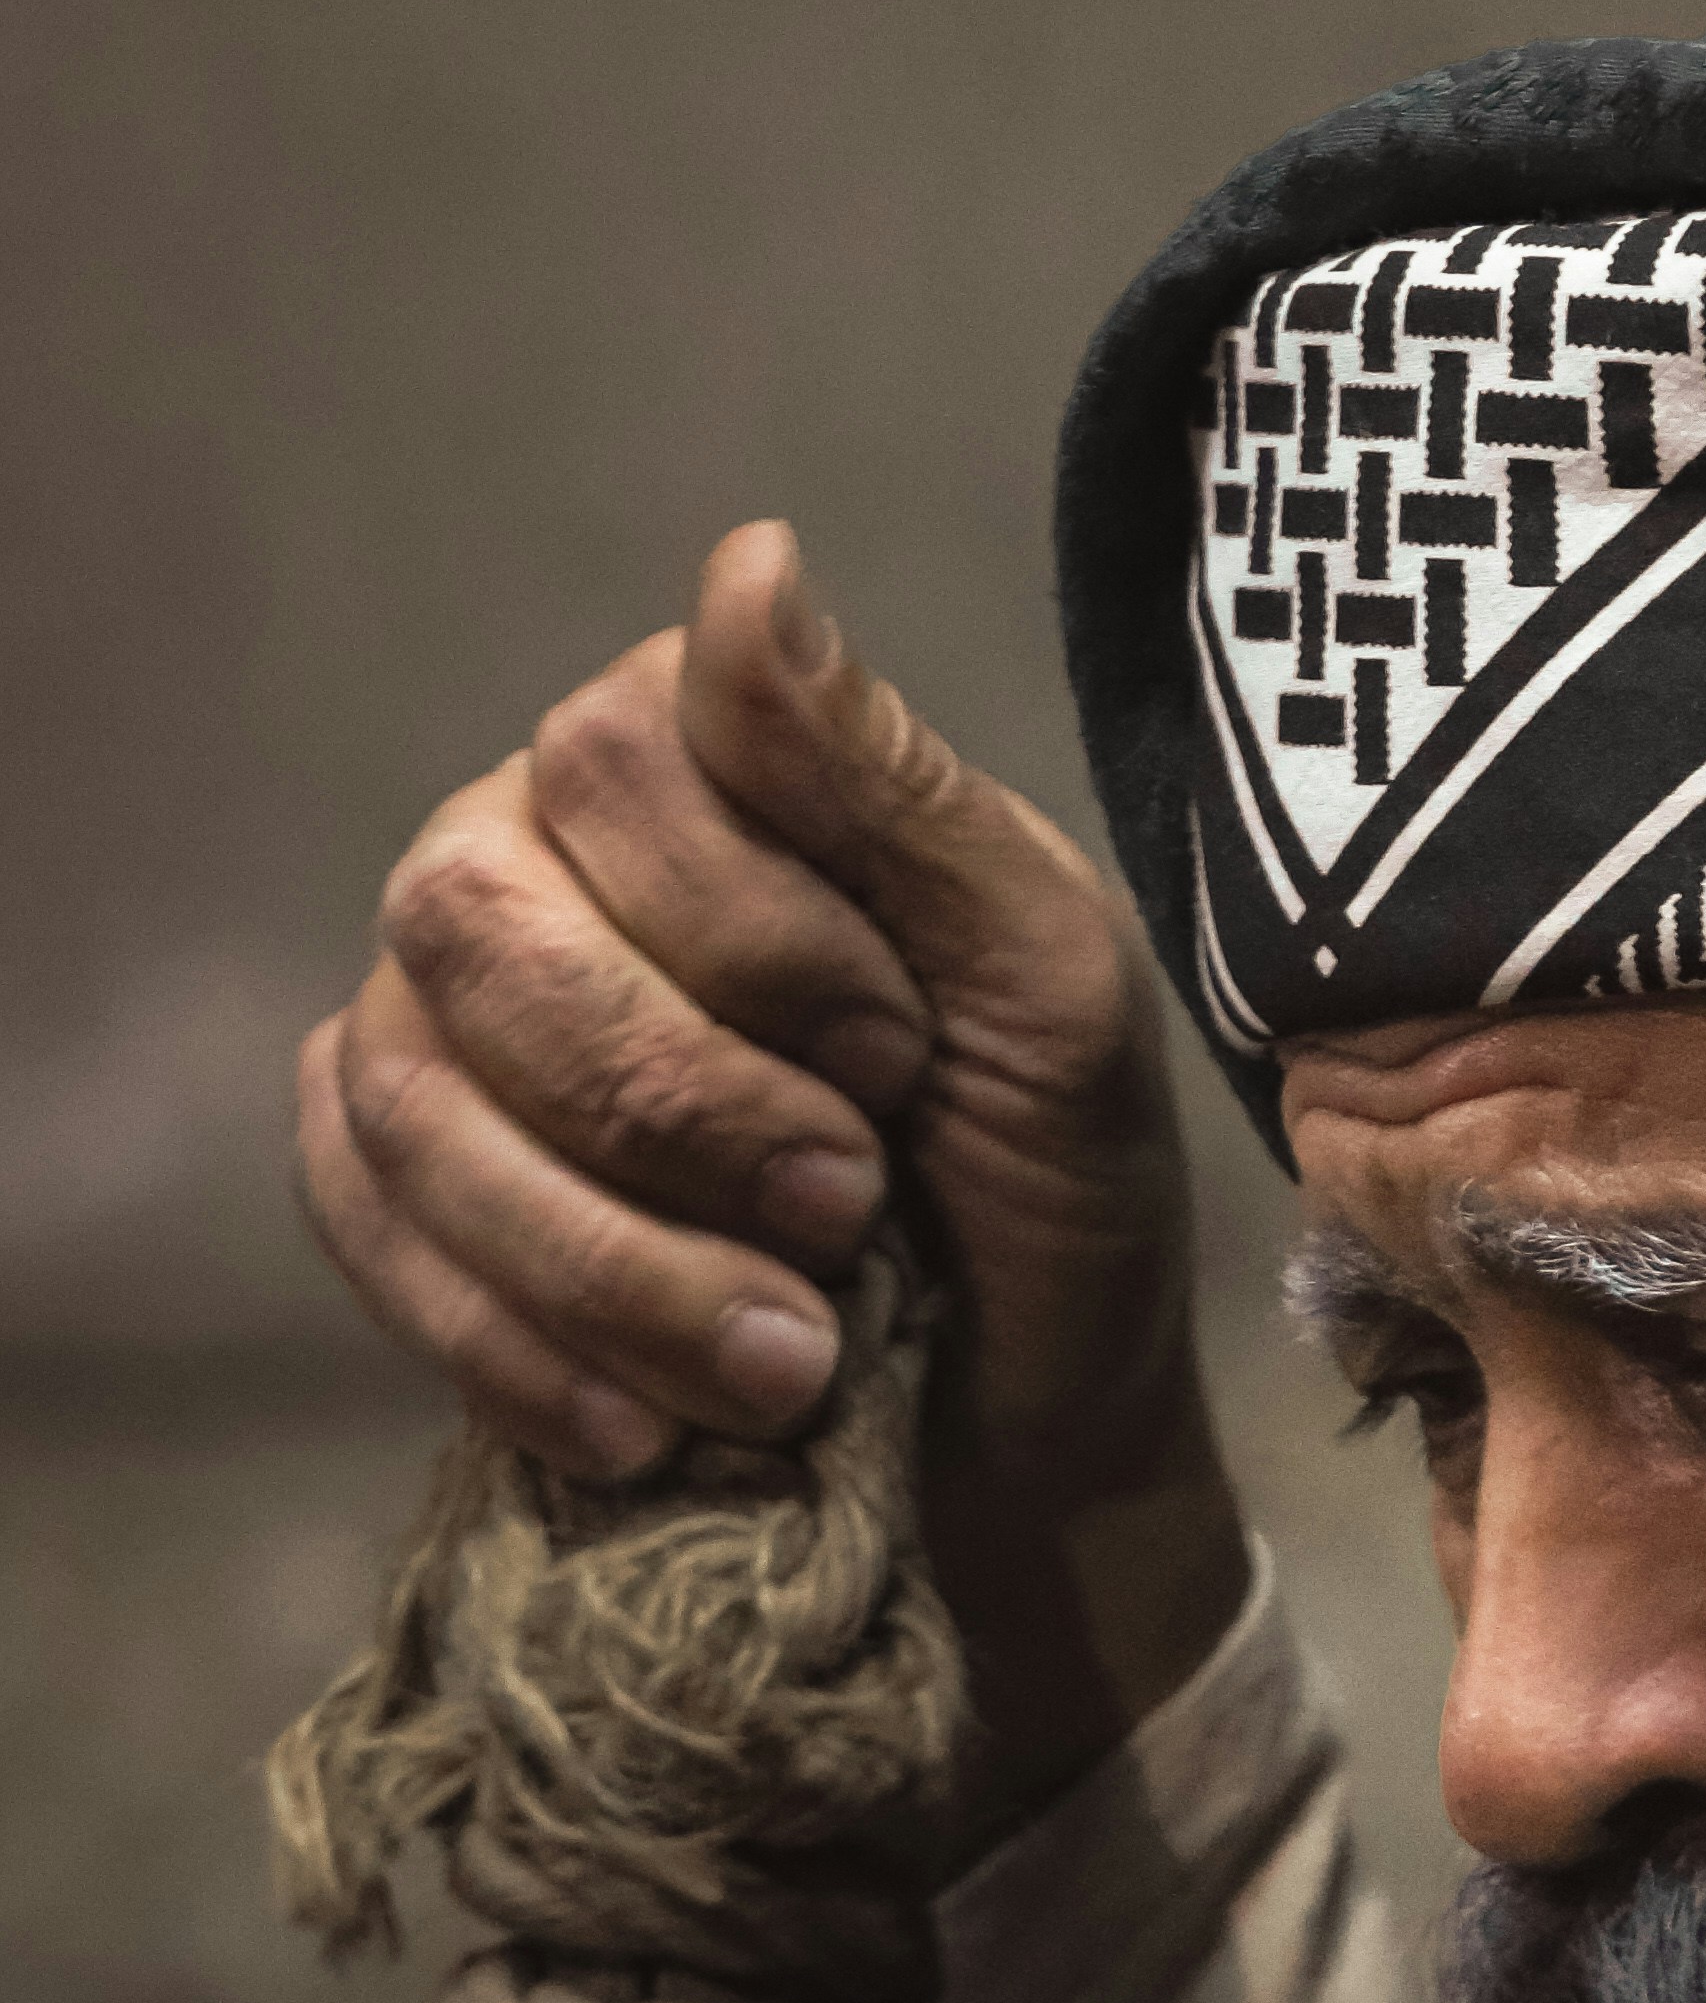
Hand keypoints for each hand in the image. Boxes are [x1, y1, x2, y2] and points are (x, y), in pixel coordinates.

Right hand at [295, 520, 1248, 1843]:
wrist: (1015, 1441)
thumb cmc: (1044, 1189)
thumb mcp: (1041, 982)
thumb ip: (888, 782)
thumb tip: (745, 561)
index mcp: (690, 770)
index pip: (611, 758)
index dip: (764, 940)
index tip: (906, 1064)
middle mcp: (528, 859)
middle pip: (476, 921)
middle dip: (683, 1109)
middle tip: (847, 1217)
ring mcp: (435, 1027)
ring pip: (414, 1097)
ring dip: (619, 1266)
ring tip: (787, 1366)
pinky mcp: (391, 1190)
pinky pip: (363, 1231)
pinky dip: (518, 1349)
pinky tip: (650, 1428)